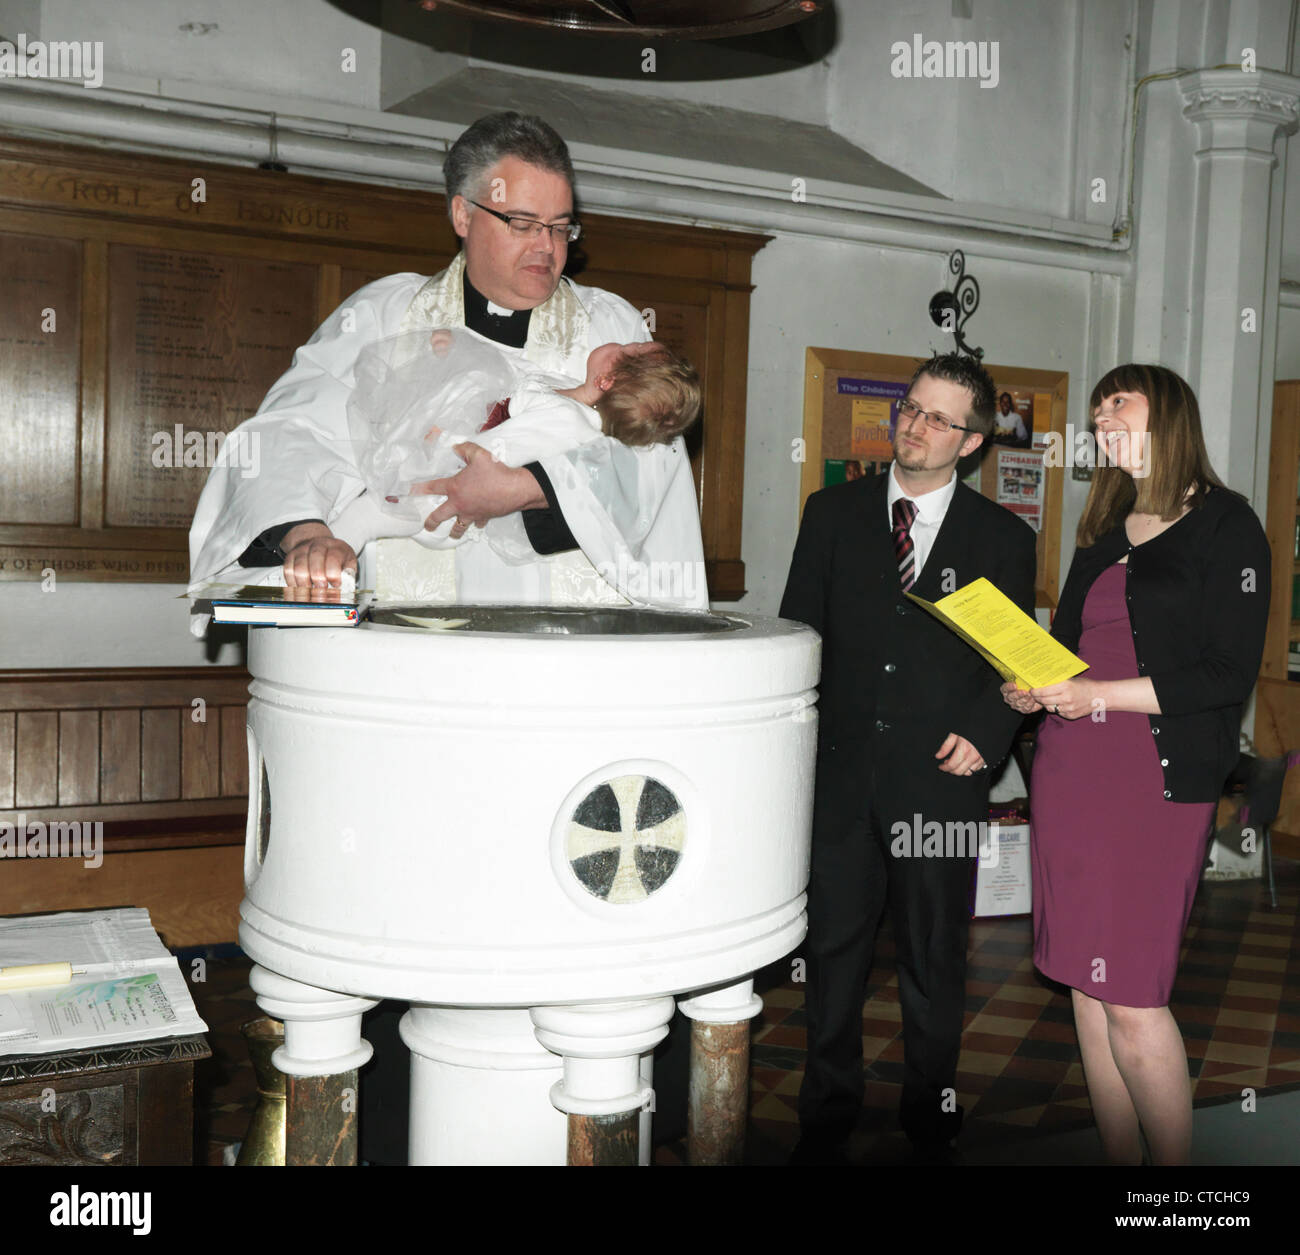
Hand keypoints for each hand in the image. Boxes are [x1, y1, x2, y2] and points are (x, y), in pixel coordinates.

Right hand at [281, 523, 356, 588]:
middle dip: (318, 579)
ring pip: (299, 567)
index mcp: (335, 547)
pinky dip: (293, 584)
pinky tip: (301, 590)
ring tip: (312, 594)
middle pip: (315, 560)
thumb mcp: (349, 563)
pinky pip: (288, 571)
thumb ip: (348, 575)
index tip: (336, 584)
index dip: (333, 574)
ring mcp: (302, 550)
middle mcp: (318, 545)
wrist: (321, 545)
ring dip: (305, 584)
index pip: (333, 558)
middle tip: (322, 591)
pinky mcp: (291, 557)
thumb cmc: (337, 558)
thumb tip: (345, 588)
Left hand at [411, 442, 547, 533]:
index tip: (411, 491)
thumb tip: (456, 447)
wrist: (515, 489)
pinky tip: (476, 523)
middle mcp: (460, 504)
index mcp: (455, 488)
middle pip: (440, 516)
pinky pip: (478, 523)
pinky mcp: (485, 517)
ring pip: (459, 527)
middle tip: (427, 526)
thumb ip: (464, 449)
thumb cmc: (495, 472)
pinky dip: (476, 524)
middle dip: (432, 522)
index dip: (420, 489)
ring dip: (454, 531)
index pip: (432, 488)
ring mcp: (472, 513)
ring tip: (451, 534)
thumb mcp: (479, 454)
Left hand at [936, 732, 985, 775]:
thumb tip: (938, 756)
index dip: (944, 768)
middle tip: (947, 763)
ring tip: (957, 762)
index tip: (941, 766)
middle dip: (951, 770)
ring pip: (968, 772)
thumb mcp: (955, 733)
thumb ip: (946, 746)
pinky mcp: (986, 759)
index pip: (952, 765)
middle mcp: (973, 756)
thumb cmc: (970, 727)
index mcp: (964, 749)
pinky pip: (977, 769)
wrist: (985, 724)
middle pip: (959, 771)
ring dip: (961, 770)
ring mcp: (981, 759)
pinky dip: (969, 768)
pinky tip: (965, 761)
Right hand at [1000, 681, 1042, 714]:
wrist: (1037, 693)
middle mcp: (1009, 698)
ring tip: (1031, 695)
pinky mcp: (1023, 710)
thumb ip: (1021, 677)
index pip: (1004, 689)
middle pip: (1010, 697)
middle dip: (1018, 695)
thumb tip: (1024, 671)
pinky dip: (1029, 704)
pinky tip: (1033, 700)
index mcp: (1007, 690)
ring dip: (1025, 699)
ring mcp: (1016, 705)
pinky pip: (1025, 709)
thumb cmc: (1029, 684)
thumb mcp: (1024, 679)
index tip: (1014, 685)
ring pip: (1018, 704)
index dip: (1008, 687)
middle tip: (1025, 692)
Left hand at [1030, 678, 1098, 719]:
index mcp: (1065, 686)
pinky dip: (1055, 708)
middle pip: (1043, 700)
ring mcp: (1068, 708)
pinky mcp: (1070, 715)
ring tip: (1045, 699)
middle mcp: (1066, 698)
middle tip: (1034, 695)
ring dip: (1045, 704)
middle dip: (1037, 698)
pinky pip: (1058, 712)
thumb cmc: (1084, 685)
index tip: (1031, 690)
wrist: (1100, 696)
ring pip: (1049, 708)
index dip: (1034, 691)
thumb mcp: (1070, 679)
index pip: (1043, 691)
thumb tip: (1040, 681)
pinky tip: (1058, 704)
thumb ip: (1056, 682)